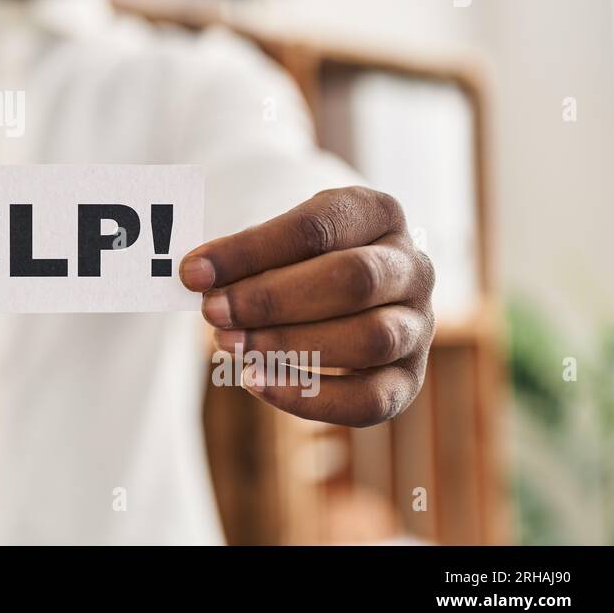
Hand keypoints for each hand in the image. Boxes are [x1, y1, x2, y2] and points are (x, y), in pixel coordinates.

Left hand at [179, 186, 434, 426]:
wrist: (346, 284)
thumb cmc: (302, 257)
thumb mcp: (281, 237)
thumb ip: (246, 255)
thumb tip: (196, 276)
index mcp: (378, 213)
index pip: (316, 227)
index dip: (251, 251)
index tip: (194, 271)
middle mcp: (412, 267)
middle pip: (353, 280)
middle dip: (272, 299)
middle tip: (213, 312)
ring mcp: (419, 325)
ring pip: (369, 339)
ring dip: (289, 345)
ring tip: (229, 344)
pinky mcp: (409, 380)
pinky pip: (371, 399)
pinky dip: (310, 396)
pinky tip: (256, 380)